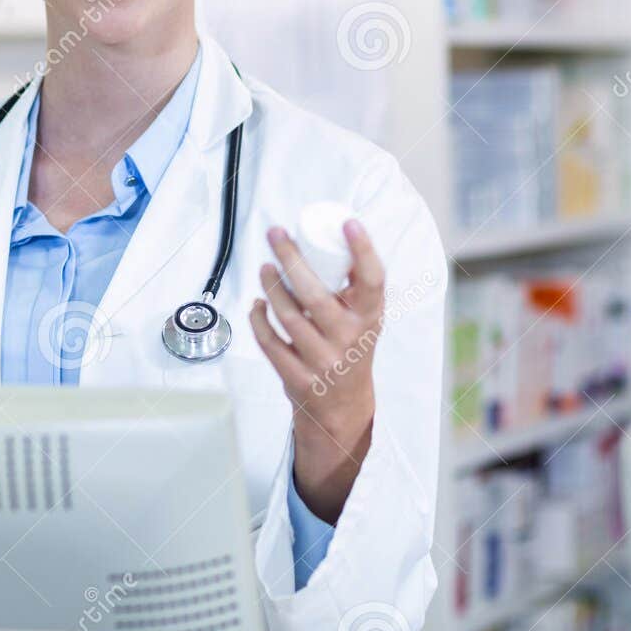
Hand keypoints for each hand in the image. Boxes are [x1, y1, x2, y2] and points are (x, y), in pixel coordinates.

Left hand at [248, 219, 384, 523]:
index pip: (373, 281)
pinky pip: (270, 342)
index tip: (349, 223)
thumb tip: (337, 232)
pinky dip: (258, 320)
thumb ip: (355, 286)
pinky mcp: (297, 378)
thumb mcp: (363, 320)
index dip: (363, 251)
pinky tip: (258, 305)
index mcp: (369, 319)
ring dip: (271, 287)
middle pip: (315, 295)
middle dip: (292, 259)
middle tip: (277, 235)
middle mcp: (349, 340)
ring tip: (265, 267)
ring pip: (288, 317)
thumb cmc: (349, 347)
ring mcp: (322, 361)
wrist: (342, 407)